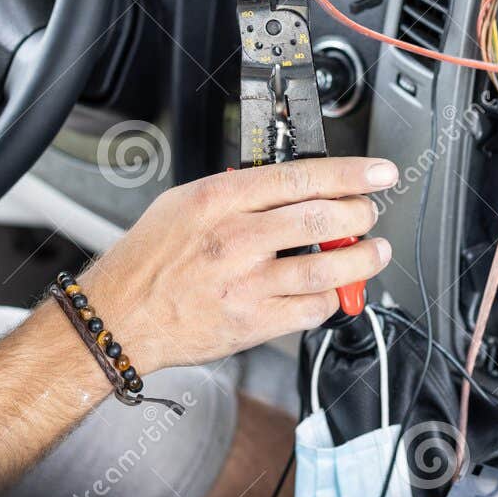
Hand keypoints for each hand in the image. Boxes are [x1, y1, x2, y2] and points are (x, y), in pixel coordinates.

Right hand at [79, 157, 396, 373]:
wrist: (119, 317)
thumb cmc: (149, 259)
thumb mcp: (184, 202)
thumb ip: (237, 191)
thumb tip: (290, 184)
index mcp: (220, 200)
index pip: (300, 177)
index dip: (350, 174)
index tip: (378, 173)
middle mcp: (236, 239)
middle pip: (322, 219)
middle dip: (360, 215)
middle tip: (369, 214)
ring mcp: (246, 284)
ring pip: (327, 268)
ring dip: (362, 259)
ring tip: (374, 251)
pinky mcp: (252, 323)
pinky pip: (312, 309)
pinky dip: (332, 298)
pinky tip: (332, 290)